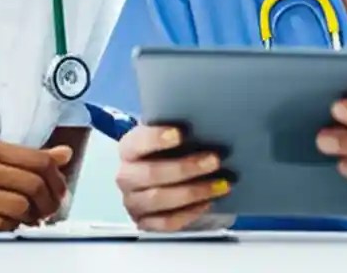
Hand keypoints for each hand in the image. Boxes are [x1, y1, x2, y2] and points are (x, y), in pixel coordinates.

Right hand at [0, 141, 71, 230]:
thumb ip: (26, 156)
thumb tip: (64, 155)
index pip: (38, 160)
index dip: (57, 179)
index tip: (58, 190)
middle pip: (33, 185)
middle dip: (47, 202)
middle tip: (47, 210)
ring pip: (18, 208)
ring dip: (27, 218)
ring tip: (24, 218)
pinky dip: (6, 229)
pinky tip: (2, 225)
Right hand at [115, 125, 230, 231]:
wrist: (165, 174)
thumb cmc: (171, 152)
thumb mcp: (172, 136)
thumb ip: (182, 130)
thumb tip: (208, 124)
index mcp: (129, 149)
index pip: (137, 142)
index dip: (156, 139)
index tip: (179, 134)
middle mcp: (126, 176)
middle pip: (151, 174)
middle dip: (185, 168)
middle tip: (214, 161)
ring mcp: (133, 202)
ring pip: (158, 199)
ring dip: (193, 192)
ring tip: (220, 185)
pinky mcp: (145, 222)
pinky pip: (166, 222)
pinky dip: (189, 213)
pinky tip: (208, 202)